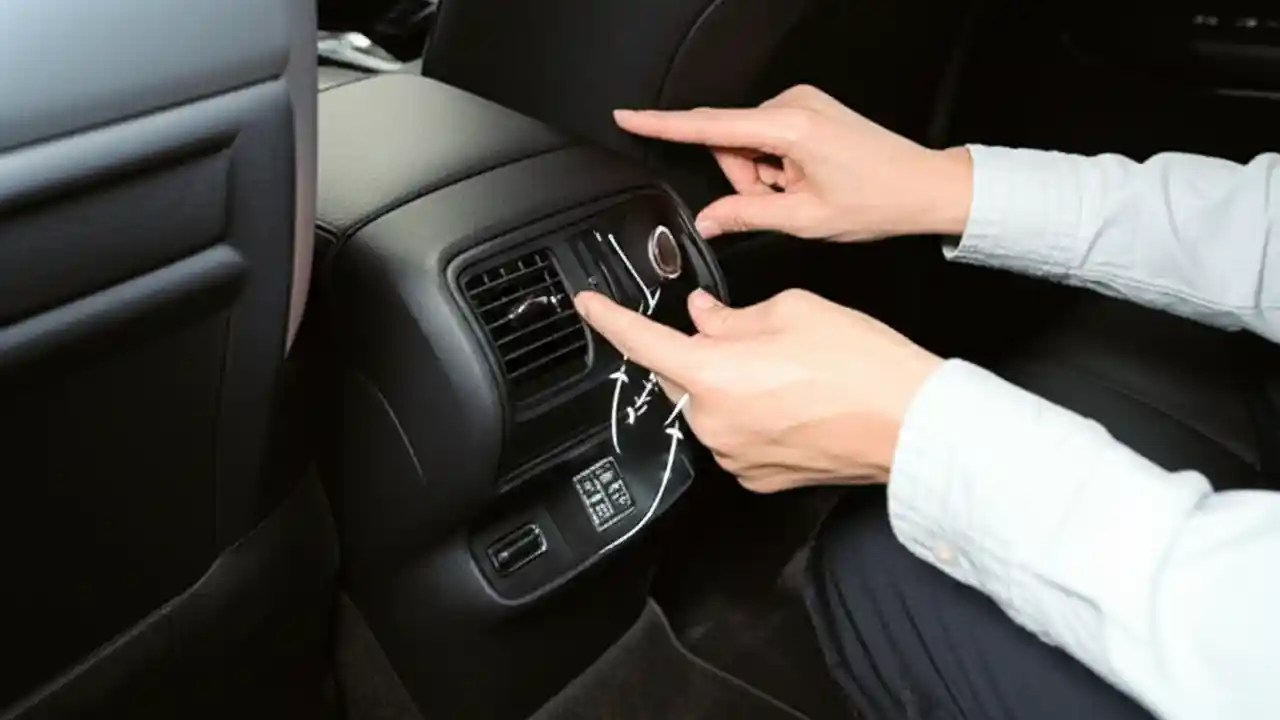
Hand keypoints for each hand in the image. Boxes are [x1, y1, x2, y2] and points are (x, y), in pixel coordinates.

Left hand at [575, 288, 942, 492]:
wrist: (911, 425)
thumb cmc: (862, 366)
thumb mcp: (792, 311)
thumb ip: (733, 317)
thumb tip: (704, 318)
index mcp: (712, 375)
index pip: (641, 343)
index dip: (609, 320)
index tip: (589, 306)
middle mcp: (714, 423)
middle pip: (683, 376)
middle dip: (704, 352)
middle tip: (755, 336)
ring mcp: (735, 456)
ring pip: (711, 407)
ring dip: (732, 385)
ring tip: (791, 372)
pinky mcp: (757, 477)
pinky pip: (736, 437)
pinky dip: (751, 416)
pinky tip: (793, 403)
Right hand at [615, 85, 972, 241]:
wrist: (924, 186)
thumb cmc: (877, 200)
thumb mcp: (803, 219)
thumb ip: (745, 216)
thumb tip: (707, 220)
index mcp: (787, 128)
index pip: (708, 126)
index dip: (662, 125)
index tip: (627, 116)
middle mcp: (792, 104)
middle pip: (730, 142)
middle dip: (743, 179)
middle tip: (780, 203)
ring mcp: (802, 103)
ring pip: (748, 144)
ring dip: (762, 176)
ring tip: (800, 194)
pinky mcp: (809, 109)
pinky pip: (769, 137)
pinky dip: (776, 166)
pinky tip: (806, 181)